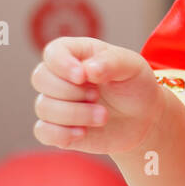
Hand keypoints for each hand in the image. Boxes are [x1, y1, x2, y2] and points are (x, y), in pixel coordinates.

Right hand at [31, 37, 164, 153]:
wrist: (144, 118)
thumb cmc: (135, 85)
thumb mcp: (132, 67)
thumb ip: (112, 62)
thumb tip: (88, 70)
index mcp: (78, 54)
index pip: (53, 52)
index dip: (62, 64)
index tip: (83, 76)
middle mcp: (61, 77)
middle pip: (40, 78)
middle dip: (71, 91)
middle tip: (97, 96)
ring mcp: (57, 103)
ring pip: (43, 107)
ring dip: (75, 114)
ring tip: (103, 116)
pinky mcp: (57, 128)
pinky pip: (43, 132)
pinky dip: (61, 134)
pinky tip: (83, 133)